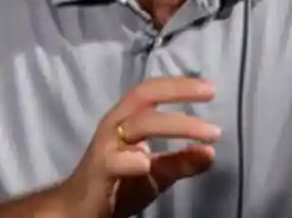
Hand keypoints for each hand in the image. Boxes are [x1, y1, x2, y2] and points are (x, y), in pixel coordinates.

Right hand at [57, 77, 220, 217]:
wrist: (80, 208)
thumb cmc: (119, 183)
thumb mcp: (157, 172)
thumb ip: (181, 162)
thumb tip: (211, 152)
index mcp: (127, 120)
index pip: (151, 92)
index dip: (179, 86)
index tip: (210, 88)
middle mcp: (115, 125)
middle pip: (145, 100)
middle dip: (178, 93)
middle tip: (210, 93)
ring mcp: (106, 146)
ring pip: (138, 125)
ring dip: (174, 125)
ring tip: (204, 135)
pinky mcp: (99, 170)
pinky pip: (114, 161)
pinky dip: (131, 160)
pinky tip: (147, 163)